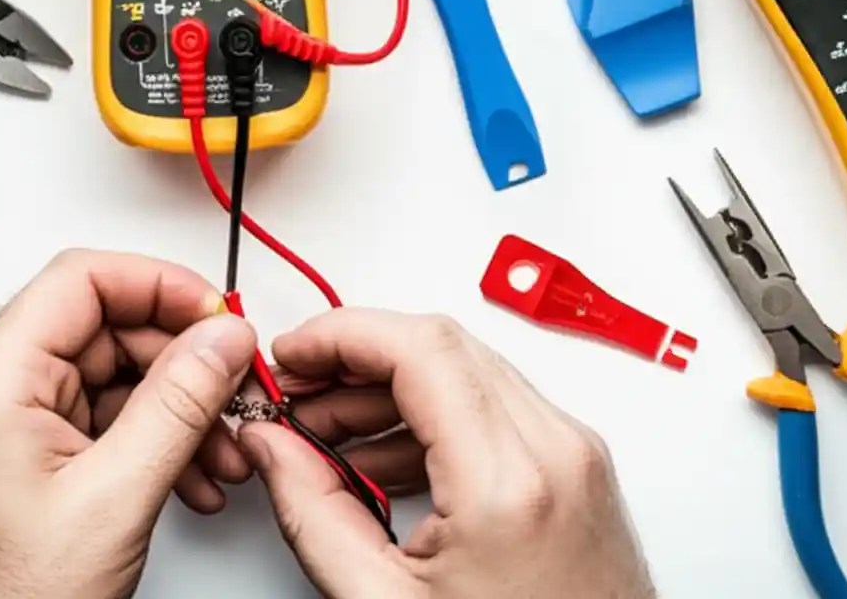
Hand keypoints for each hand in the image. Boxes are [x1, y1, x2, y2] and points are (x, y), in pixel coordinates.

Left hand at [0, 250, 256, 598]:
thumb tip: (223, 336)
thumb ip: (178, 404)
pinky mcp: (26, 455)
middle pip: (104, 327)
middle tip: (234, 388)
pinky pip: (103, 419)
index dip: (159, 285)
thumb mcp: (116, 497)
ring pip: (113, 377)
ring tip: (221, 454)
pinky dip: (154, 441)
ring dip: (178, 410)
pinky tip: (192, 477)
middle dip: (181, 360)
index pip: (80, 280)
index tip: (217, 314)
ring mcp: (6, 424)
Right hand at [240, 309, 654, 598]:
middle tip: (295, 394)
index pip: (419, 348)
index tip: (292, 353)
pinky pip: (492, 409)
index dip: (341, 335)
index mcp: (508, 484)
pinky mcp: (575, 468)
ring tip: (323, 434)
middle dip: (355, 358)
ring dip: (387, 387)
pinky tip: (377, 457)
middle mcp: (556, 452)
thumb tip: (271, 446)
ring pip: (466, 371)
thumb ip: (312, 511)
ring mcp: (574, 455)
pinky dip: (427, 417)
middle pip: (441, 347)